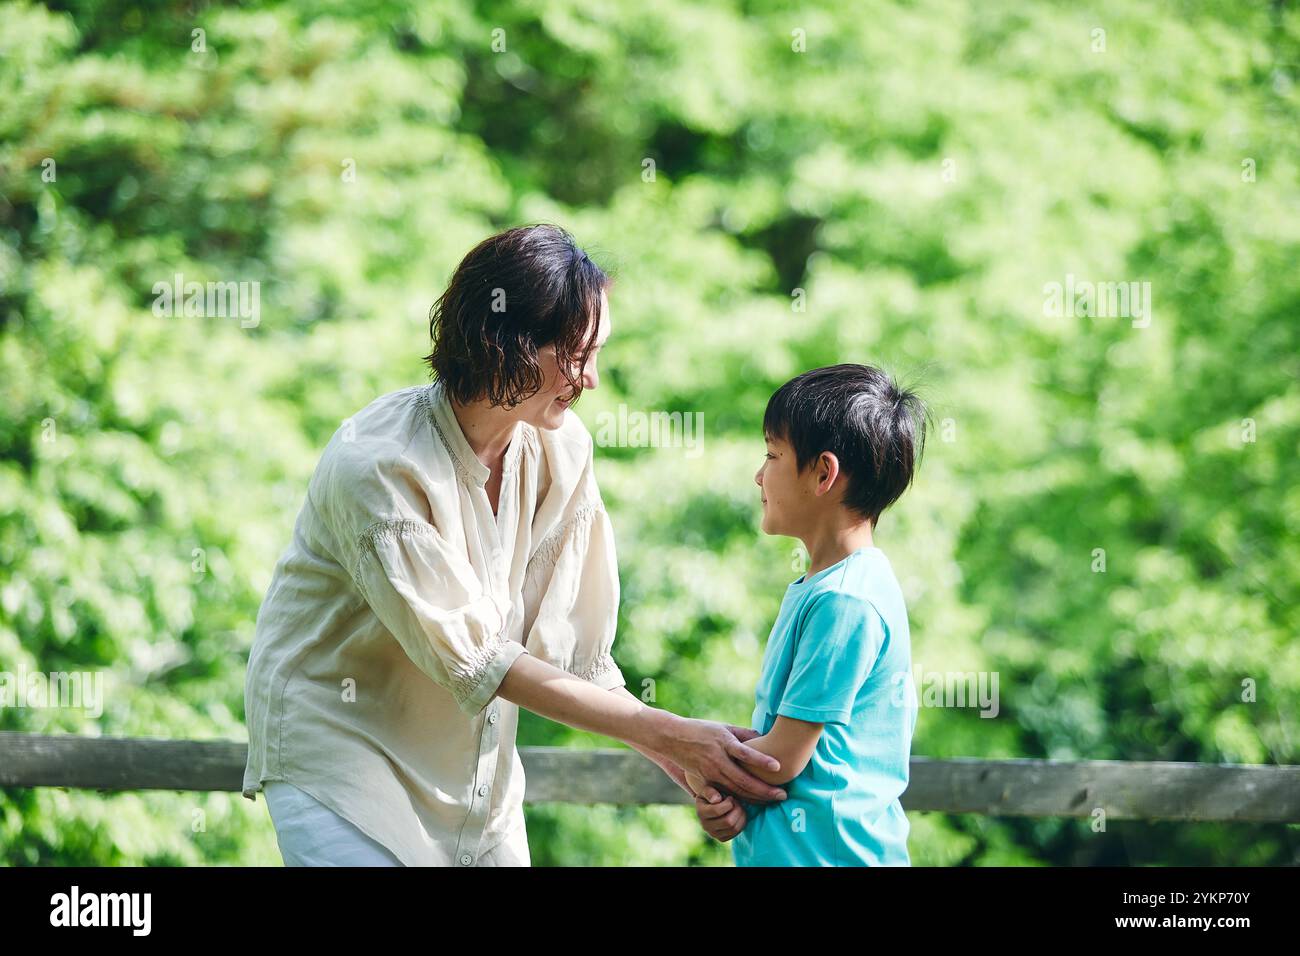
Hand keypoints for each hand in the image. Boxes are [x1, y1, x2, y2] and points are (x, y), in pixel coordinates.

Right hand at [656, 717, 785, 803]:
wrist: (672, 738)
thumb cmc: (702, 730)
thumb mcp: (723, 727)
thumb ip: (744, 734)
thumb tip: (765, 737)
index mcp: (724, 742)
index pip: (746, 753)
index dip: (762, 761)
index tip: (778, 767)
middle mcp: (717, 759)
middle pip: (743, 779)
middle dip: (764, 790)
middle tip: (782, 795)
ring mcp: (709, 772)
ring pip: (735, 791)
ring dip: (755, 798)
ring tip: (771, 801)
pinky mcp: (702, 782)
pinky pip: (722, 796)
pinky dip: (735, 802)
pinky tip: (748, 807)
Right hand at [693, 781, 746, 841]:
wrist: (712, 805)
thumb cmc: (712, 795)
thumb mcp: (707, 789)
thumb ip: (710, 792)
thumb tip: (716, 799)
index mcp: (700, 813)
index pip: (717, 811)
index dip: (728, 803)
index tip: (730, 798)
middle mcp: (705, 826)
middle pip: (728, 822)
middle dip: (736, 810)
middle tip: (736, 803)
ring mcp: (713, 834)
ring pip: (734, 828)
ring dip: (741, 816)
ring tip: (738, 808)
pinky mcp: (721, 838)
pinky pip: (736, 833)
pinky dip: (741, 823)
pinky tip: (738, 815)